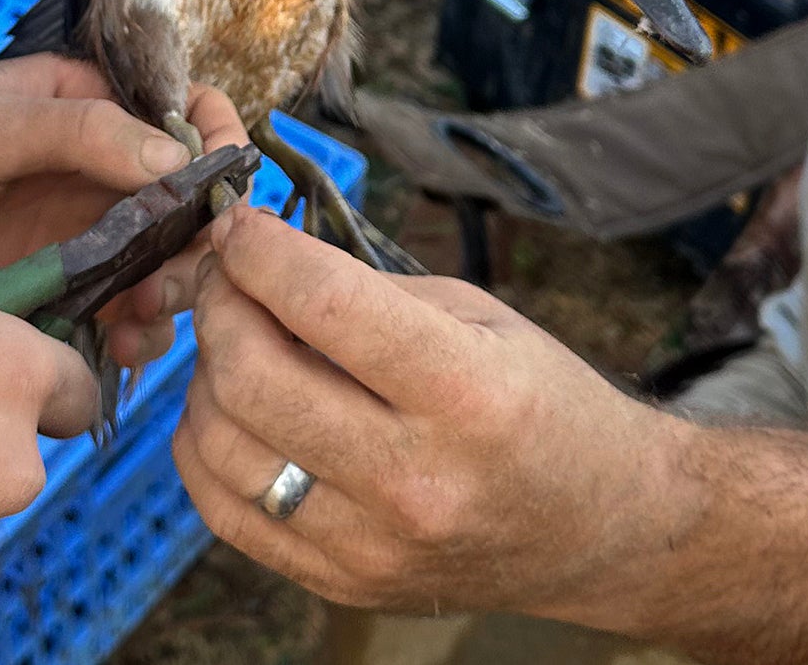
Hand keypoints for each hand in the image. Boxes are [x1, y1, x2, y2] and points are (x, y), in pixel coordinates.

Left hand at [0, 56, 250, 369]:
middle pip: (183, 203)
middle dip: (196, 243)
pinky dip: (129, 334)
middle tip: (174, 284)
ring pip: (158, 264)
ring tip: (142, 324)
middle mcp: (89, 168)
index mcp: (83, 105)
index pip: (182, 114)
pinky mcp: (48, 291)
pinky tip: (116, 353)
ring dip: (168, 295)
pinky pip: (112, 314)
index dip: (214, 150)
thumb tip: (173, 158)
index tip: (219, 196)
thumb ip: (73, 132)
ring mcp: (72, 232)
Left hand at [174, 206, 691, 624]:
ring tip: (233, 339)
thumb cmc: (541, 400)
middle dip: (220, 304)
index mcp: (463, 393)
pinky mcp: (344, 586)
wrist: (602, 529)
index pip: (323, 304)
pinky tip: (229, 406)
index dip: (259, 250)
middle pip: (253, 379)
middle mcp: (413, 480)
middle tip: (228, 274)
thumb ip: (366, 290)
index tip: (239, 222)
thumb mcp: (478, 315)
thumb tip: (257, 255)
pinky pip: (226, 513)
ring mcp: (373, 547)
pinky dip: (204, 447)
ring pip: (222, 448)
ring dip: (204, 373)